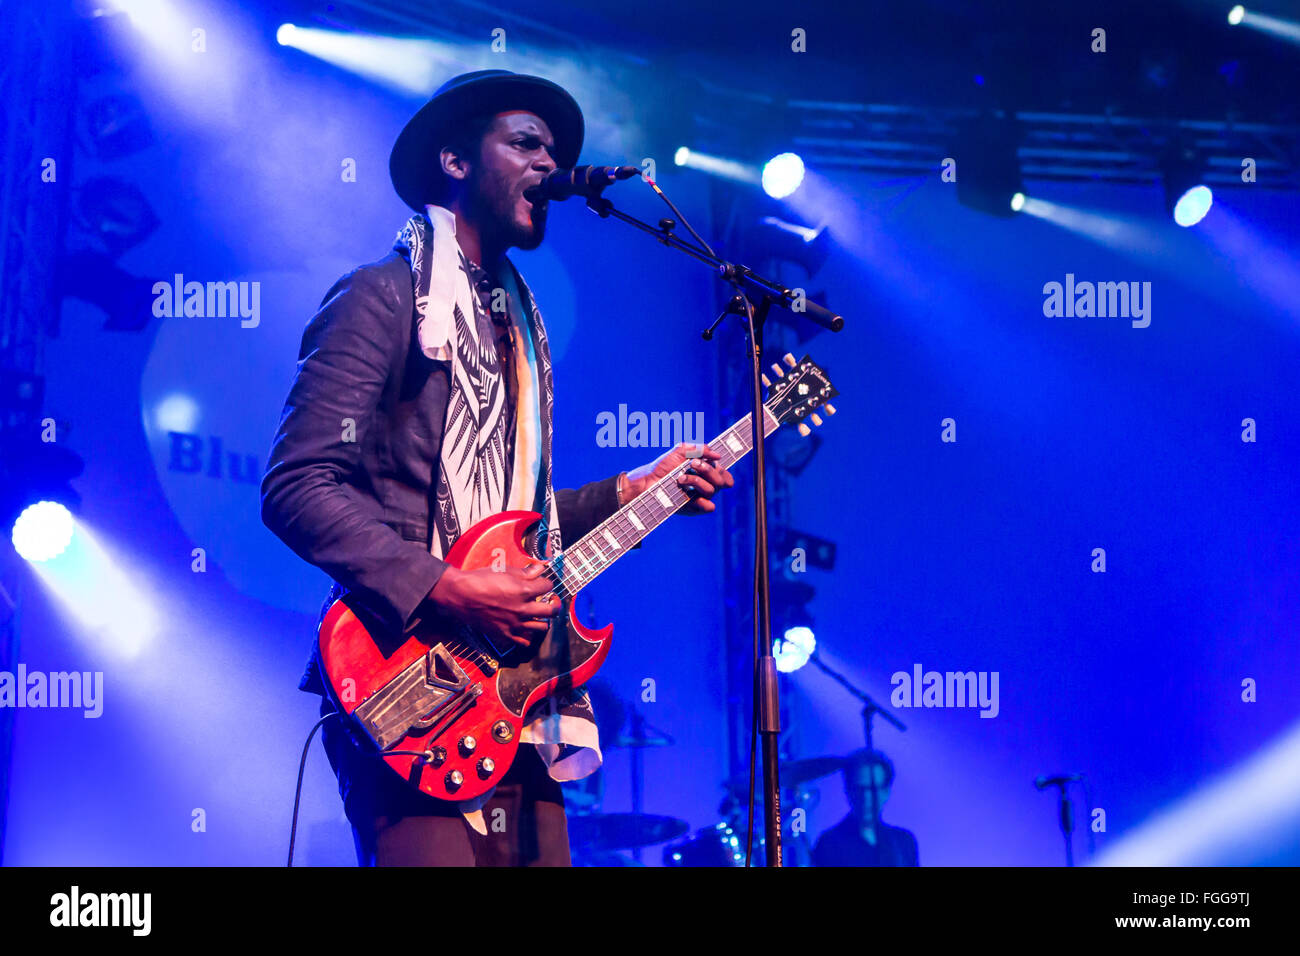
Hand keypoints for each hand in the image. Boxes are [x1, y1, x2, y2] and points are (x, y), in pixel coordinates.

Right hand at [428, 562, 560, 646]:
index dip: (546, 583)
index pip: (547, 586)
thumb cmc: (480, 580)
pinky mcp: (505, 634)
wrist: (460, 595)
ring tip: (537, 614)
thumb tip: (539, 569)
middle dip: (553, 604)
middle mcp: (523, 610)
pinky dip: (527, 636)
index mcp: (524, 591)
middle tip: (550, 601)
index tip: (542, 583)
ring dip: (542, 620)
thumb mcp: (504, 570)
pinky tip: (524, 628)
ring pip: (541, 627)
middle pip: (551, 611)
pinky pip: (524, 641)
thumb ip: (525, 572)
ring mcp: (515, 624)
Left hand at [626, 442, 733, 514]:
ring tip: (680, 478)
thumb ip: (700, 449)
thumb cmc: (662, 467)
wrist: (647, 481)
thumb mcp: (681, 451)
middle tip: (692, 464)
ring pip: (712, 490)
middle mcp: (704, 485)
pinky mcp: (693, 509)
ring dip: (697, 481)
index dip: (724, 469)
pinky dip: (702, 500)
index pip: (723, 473)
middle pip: (721, 480)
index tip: (716, 461)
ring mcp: (699, 498)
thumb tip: (717, 455)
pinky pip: (709, 507)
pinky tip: (687, 492)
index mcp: (704, 473)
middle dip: (708, 469)